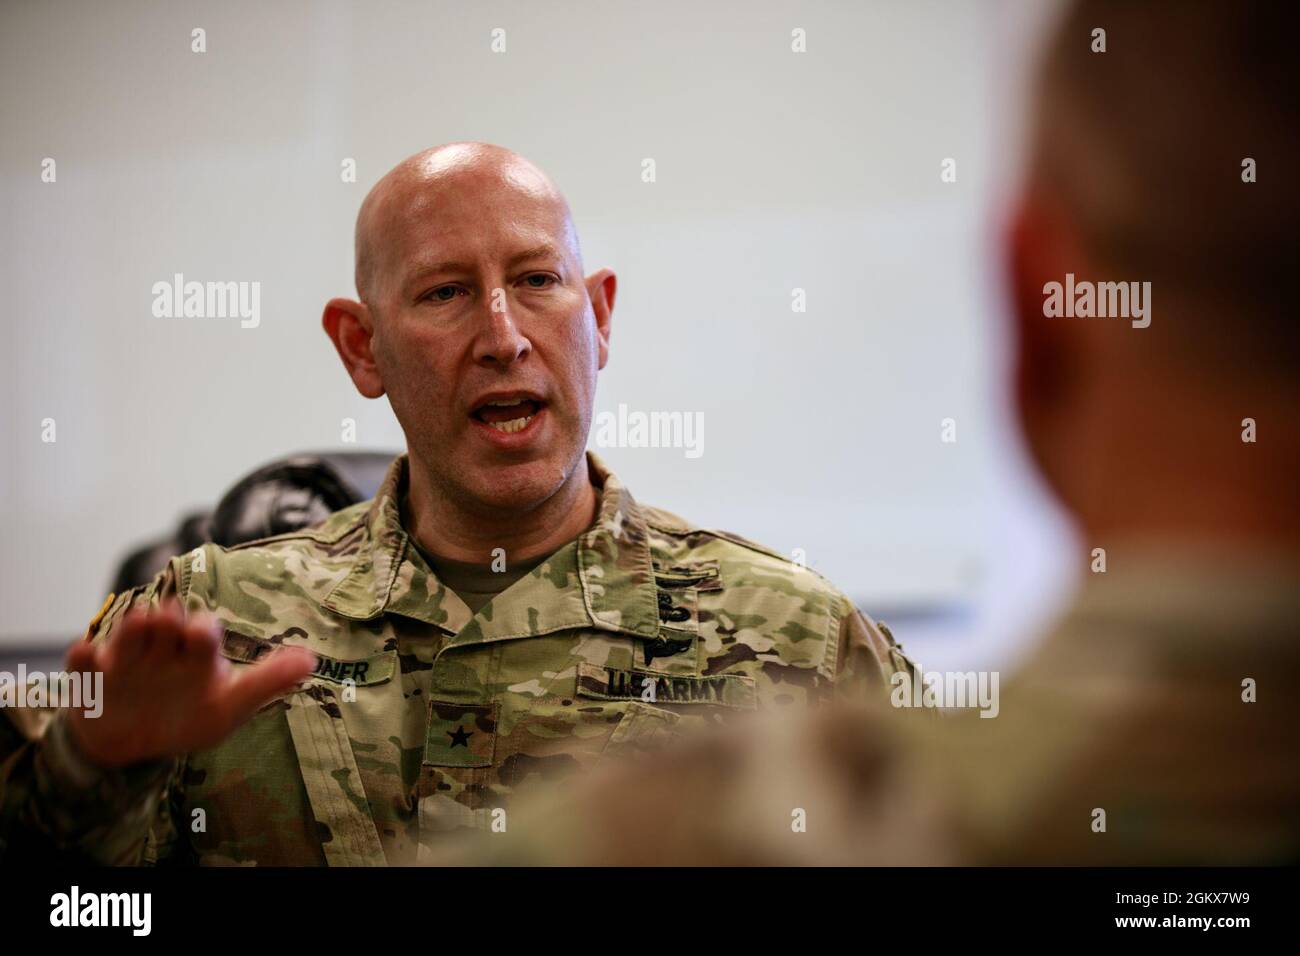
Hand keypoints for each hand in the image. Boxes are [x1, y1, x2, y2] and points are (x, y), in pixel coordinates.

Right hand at [63, 600, 315, 768]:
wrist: (134, 745)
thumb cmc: (187, 716)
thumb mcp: (229, 706)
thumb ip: (268, 682)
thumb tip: (311, 660)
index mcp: (195, 653)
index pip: (201, 634)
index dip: (201, 632)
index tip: (202, 633)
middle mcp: (162, 648)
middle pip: (162, 628)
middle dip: (165, 623)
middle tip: (167, 618)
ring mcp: (125, 661)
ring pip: (126, 638)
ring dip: (130, 631)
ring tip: (139, 624)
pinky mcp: (91, 679)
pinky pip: (82, 662)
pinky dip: (83, 658)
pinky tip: (87, 654)